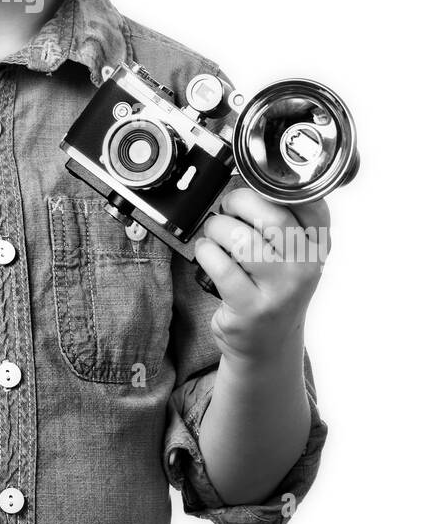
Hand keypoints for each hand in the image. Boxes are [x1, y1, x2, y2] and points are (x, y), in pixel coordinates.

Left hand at [193, 187, 330, 363]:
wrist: (268, 344)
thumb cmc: (275, 289)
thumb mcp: (294, 255)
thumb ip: (284, 220)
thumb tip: (248, 179)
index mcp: (317, 246)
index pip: (310, 202)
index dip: (278, 186)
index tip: (257, 184)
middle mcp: (305, 266)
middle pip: (272, 214)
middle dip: (238, 200)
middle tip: (228, 207)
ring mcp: (280, 289)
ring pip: (240, 238)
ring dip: (216, 227)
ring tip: (215, 233)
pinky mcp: (252, 307)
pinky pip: (221, 266)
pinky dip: (206, 252)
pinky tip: (208, 253)